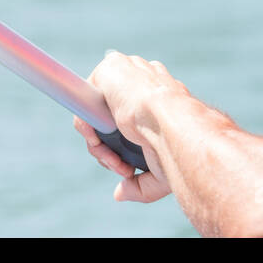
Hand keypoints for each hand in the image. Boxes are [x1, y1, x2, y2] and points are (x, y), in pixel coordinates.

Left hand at [73, 51, 188, 202]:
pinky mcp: (109, 68)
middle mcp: (144, 79)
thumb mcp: (160, 171)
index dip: (124, 143)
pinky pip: (85, 101)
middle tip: (124, 168)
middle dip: (113, 148)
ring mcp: (127, 72)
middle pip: (111, 116)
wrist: (174, 125)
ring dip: (100, 144)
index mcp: (161, 95)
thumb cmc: (177, 147)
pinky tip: (97, 140)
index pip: (130, 115)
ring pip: (98, 113)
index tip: (129, 165)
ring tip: (117, 162)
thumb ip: (140, 184)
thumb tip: (119, 193)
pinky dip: (86, 125)